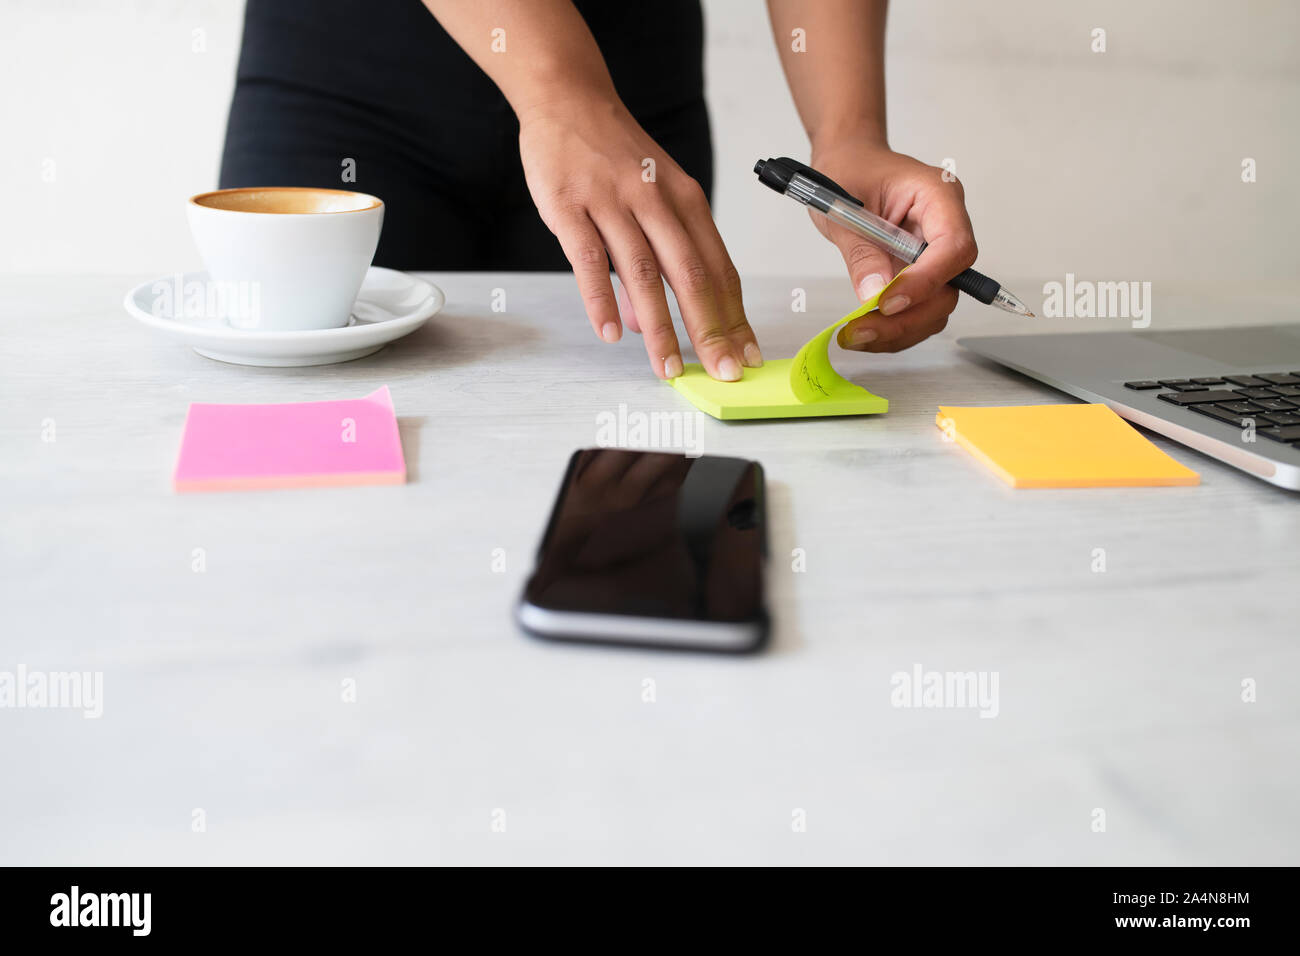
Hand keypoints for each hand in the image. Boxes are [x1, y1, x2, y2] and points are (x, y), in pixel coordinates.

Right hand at [518, 94, 761, 380]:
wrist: (569, 98)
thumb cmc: (616, 155)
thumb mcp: (653, 196)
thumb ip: (661, 255)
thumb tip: (657, 319)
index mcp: (686, 201)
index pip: (720, 269)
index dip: (737, 317)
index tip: (747, 355)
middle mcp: (657, 203)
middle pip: (692, 276)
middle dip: (712, 331)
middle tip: (723, 372)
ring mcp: (614, 203)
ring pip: (645, 274)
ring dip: (660, 327)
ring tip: (667, 368)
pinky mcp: (571, 207)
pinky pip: (590, 260)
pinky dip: (602, 299)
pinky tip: (612, 332)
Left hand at [809, 140, 977, 351]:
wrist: (847, 164)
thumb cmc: (849, 170)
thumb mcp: (842, 206)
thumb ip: (862, 251)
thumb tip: (874, 294)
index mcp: (938, 196)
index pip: (953, 247)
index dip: (925, 281)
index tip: (887, 303)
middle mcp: (945, 228)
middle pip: (949, 287)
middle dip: (908, 316)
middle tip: (861, 329)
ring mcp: (934, 256)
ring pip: (936, 307)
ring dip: (899, 330)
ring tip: (855, 335)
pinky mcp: (919, 275)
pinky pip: (918, 311)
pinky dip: (893, 329)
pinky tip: (864, 332)